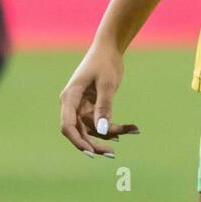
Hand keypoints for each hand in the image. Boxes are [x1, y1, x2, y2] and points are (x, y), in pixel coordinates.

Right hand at [59, 39, 138, 157]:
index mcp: (70, 97)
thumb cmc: (105, 61)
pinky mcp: (91, 106)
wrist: (109, 48)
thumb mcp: (107, 84)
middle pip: (79, 132)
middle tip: (113, 153)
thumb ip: (104, 107)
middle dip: (96, 143)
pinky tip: (129, 128)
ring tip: (132, 130)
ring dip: (110, 133)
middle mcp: (72, 103)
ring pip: (92, 128)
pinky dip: (113, 125)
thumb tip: (102, 130)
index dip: (77, 142)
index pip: (67, 126)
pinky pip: (99, 121)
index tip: (92, 153)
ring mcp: (81, 106)